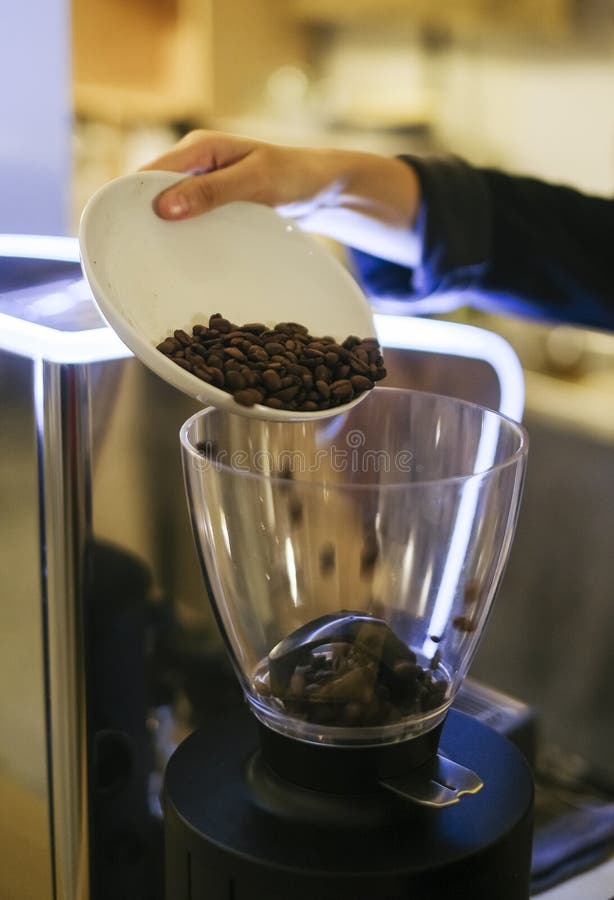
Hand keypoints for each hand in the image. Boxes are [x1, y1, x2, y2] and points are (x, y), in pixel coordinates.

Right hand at [139, 130, 420, 265]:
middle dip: (140, 219)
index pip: (149, 173)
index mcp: (198, 148)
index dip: (130, 200)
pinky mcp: (215, 205)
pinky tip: (177, 260)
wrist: (322, 186)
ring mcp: (204, 186)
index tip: (116, 231)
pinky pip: (190, 219)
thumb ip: (211, 192)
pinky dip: (183, 237)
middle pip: (154, 192)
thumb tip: (163, 208)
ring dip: (161, 232)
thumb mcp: (254, 182)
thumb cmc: (293, 176)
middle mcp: (195, 165)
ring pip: (171, 209)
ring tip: (145, 263)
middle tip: (126, 256)